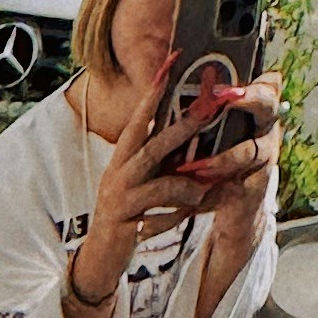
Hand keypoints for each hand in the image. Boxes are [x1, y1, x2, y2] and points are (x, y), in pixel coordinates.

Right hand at [69, 74, 281, 302]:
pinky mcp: (124, 213)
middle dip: (180, 119)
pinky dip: (183, 196)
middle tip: (208, 105)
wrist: (102, 255)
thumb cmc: (130, 216)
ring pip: (153, 165)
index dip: (155, 88)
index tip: (172, 61)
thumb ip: (164, 164)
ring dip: (187, 162)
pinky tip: (202, 199)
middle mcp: (119, 167)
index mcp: (124, 156)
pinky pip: (158, 199)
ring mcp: (119, 189)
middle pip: (149, 135)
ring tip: (216, 166)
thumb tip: (194, 141)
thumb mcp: (145, 184)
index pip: (140, 115)